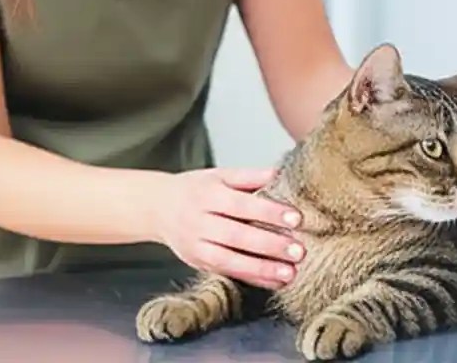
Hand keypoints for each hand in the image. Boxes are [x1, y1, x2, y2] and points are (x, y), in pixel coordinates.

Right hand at [151, 167, 305, 289]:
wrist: (157, 208)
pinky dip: (253, 279)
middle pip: (236, 235)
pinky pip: (228, 273)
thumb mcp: (219, 175)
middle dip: (269, 245)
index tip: (296, 219)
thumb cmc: (196, 190)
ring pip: (229, 260)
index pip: (242, 204)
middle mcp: (199, 222)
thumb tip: (281, 173)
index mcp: (207, 195)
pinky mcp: (198, 263)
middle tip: (299, 251)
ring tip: (290, 273)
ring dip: (261, 269)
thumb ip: (249, 176)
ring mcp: (196, 246)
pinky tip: (276, 282)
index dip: (269, 212)